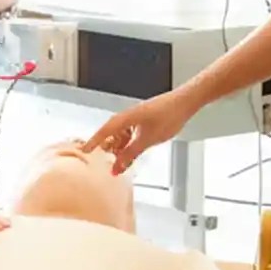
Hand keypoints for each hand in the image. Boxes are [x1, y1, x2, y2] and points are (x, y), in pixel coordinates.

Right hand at [81, 89, 198, 174]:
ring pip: (122, 134)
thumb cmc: (168, 115)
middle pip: (111, 133)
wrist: (185, 102)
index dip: (93, 142)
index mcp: (126, 118)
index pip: (104, 131)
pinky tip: (134, 151)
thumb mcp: (147, 140)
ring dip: (120, 147)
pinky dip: (130, 143)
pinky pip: (131, 132)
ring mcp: (137, 117)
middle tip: (106, 161)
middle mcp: (129, 116)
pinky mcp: (145, 118)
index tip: (84, 151)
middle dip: (108, 147)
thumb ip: (131, 154)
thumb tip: (117, 167)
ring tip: (122, 161)